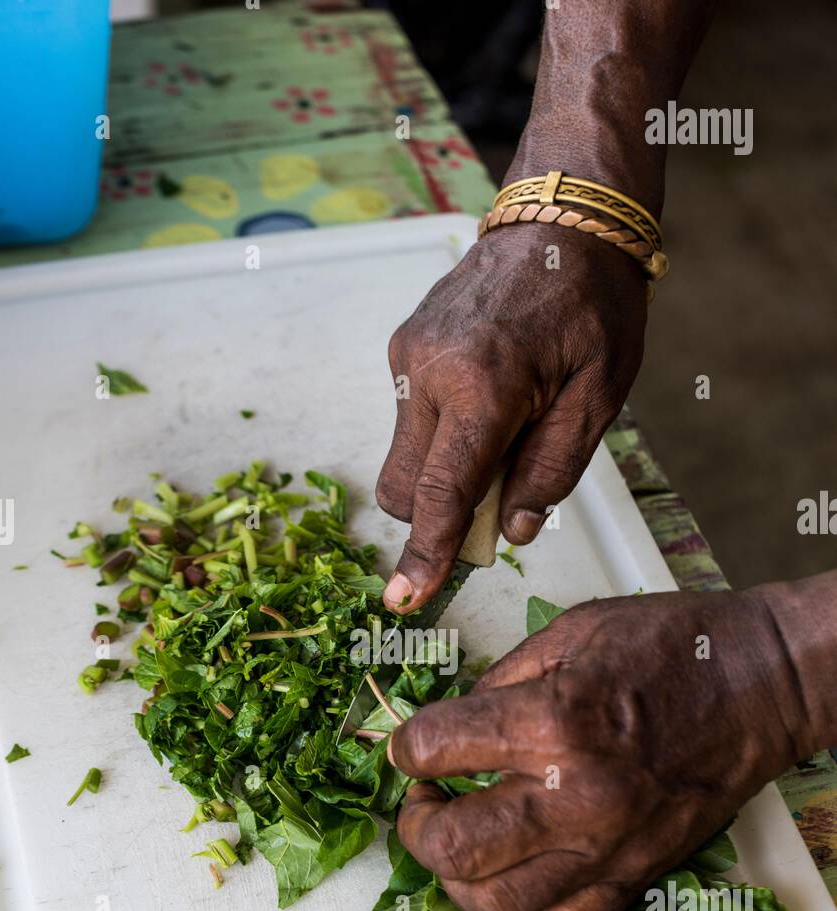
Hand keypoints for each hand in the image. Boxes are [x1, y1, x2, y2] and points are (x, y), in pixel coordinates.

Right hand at [376, 226, 646, 611]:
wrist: (562, 219)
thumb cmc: (593, 306)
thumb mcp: (599, 397)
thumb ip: (551, 471)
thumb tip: (510, 531)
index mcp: (483, 386)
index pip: (443, 493)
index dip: (426, 553)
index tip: (404, 600)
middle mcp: (429, 372)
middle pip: (406, 488)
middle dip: (439, 514)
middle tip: (498, 500)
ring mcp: (408, 357)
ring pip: (402, 458)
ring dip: (442, 472)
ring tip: (505, 432)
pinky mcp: (403, 348)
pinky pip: (409, 421)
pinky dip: (441, 436)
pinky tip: (488, 403)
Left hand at [388, 587, 815, 910]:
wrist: (760, 686)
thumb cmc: (670, 648)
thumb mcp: (570, 633)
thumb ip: (498, 682)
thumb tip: (448, 727)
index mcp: (553, 721)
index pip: (435, 750)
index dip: (406, 748)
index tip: (412, 748)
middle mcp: (575, 796)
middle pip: (453, 847)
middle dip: (417, 826)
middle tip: (426, 802)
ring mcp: (607, 847)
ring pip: (496, 903)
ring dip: (459, 876)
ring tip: (462, 842)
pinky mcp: (635, 877)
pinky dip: (518, 907)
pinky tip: (511, 873)